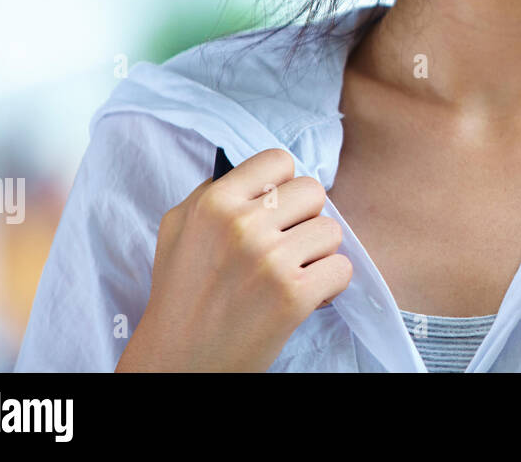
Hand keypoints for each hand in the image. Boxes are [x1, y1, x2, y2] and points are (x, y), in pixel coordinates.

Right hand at [116, 148, 352, 371]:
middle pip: (314, 191)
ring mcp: (270, 260)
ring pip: (333, 230)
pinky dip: (331, 286)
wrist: (178, 362)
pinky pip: (342, 268)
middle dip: (305, 219)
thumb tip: (257, 173)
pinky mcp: (294, 296)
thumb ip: (212, 192)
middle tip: (287, 246)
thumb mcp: (179, 229)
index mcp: (214, 203)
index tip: (276, 210)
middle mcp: (242, 225)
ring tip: (293, 274)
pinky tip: (306, 297)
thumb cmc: (180, 295)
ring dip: (319, 254)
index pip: (279, 159)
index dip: (284, 185)